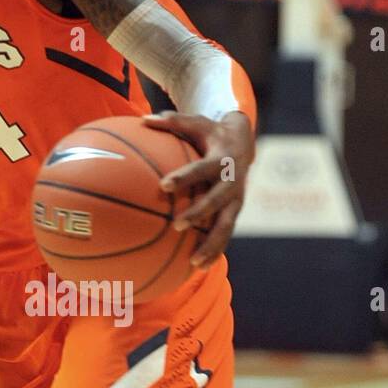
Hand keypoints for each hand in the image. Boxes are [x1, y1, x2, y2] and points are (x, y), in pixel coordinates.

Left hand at [144, 110, 254, 267]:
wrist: (244, 142)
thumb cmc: (211, 133)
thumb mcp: (196, 123)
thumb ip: (172, 122)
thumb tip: (143, 119)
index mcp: (222, 161)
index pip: (201, 169)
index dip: (185, 177)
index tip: (164, 185)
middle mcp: (232, 183)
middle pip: (217, 201)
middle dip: (199, 214)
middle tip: (177, 226)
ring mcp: (236, 201)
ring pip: (226, 226)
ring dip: (212, 245)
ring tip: (194, 263)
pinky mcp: (234, 213)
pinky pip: (225, 235)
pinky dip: (214, 252)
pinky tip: (198, 269)